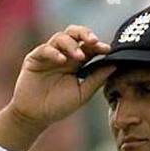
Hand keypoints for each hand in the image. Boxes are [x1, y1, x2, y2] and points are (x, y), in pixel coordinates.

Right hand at [0, 26, 113, 150]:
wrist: (35, 116)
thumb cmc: (58, 106)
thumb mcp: (82, 93)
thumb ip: (96, 79)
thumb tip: (115, 65)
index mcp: (77, 62)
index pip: (89, 47)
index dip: (98, 45)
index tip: (107, 49)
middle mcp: (64, 55)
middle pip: (75, 33)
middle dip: (85, 34)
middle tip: (93, 41)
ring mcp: (49, 55)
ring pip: (61, 37)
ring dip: (71, 44)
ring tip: (78, 57)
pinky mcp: (34, 59)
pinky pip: (44, 49)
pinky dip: (54, 52)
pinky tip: (61, 60)